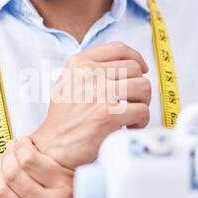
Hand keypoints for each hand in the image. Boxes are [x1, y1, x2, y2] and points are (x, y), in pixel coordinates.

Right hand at [30, 41, 150, 169]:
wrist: (53, 149)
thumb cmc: (65, 120)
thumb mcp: (68, 84)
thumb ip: (91, 69)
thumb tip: (129, 64)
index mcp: (78, 63)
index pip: (119, 49)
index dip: (136, 58)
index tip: (141, 70)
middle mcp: (87, 73)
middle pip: (135, 69)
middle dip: (138, 88)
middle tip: (130, 103)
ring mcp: (98, 93)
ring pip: (143, 87)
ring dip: (142, 104)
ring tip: (130, 115)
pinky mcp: (108, 114)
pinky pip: (143, 110)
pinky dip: (140, 122)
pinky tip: (128, 127)